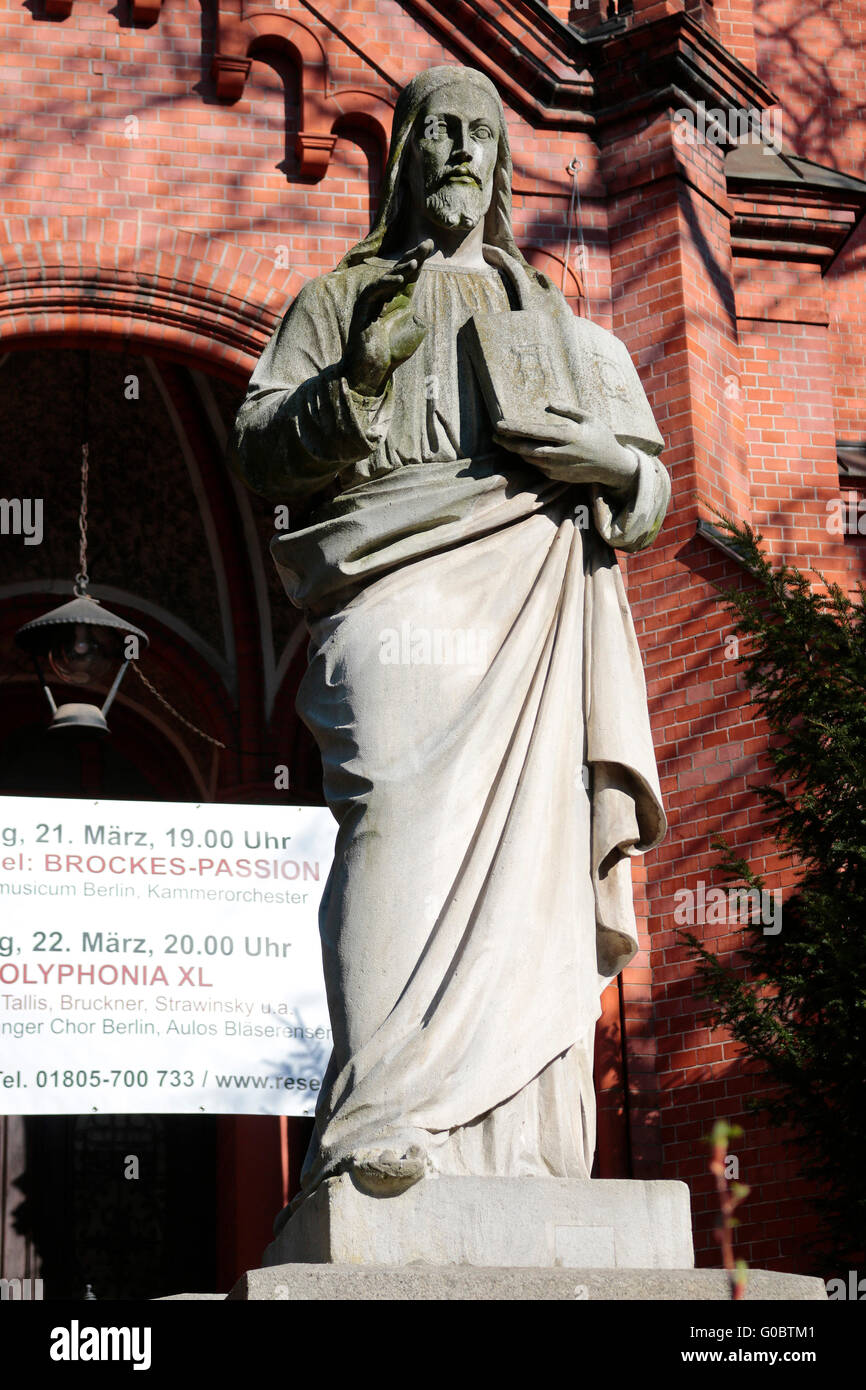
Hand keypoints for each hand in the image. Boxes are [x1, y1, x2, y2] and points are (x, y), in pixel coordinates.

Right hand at [343, 241, 434, 395]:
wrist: (373, 367)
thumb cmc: (392, 353)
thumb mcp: (414, 332)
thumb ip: (419, 318)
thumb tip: (420, 312)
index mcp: (398, 300)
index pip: (410, 275)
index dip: (419, 260)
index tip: (431, 245)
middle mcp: (386, 296)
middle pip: (400, 270)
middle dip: (413, 256)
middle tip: (427, 243)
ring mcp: (373, 300)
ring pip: (388, 278)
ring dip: (402, 268)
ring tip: (416, 262)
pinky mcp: (364, 307)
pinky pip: (375, 290)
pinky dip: (387, 283)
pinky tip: (400, 279)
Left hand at [494, 405, 639, 491]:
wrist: (611, 466)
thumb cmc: (601, 437)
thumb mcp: (589, 418)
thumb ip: (569, 410)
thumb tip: (549, 403)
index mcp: (568, 436)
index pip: (535, 431)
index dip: (515, 428)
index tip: (500, 424)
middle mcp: (561, 453)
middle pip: (526, 448)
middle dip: (508, 442)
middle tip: (494, 435)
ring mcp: (558, 467)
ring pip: (530, 459)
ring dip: (516, 450)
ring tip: (504, 441)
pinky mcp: (557, 476)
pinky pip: (537, 466)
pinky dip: (528, 458)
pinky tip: (521, 450)